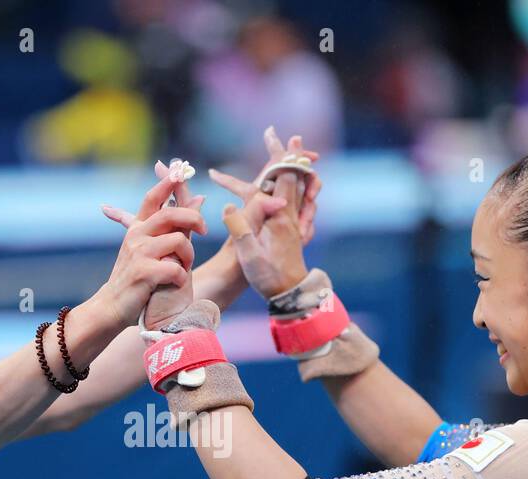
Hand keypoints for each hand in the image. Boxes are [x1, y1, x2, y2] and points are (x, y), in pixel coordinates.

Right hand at [94, 173, 206, 328]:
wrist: (113, 306)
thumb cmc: (138, 278)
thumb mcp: (154, 248)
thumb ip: (176, 225)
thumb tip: (198, 198)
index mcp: (138, 227)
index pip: (153, 197)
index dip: (167, 182)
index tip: (180, 170)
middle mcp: (137, 235)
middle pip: (170, 214)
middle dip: (193, 219)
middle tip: (205, 230)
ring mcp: (138, 252)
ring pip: (178, 241)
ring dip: (189, 256)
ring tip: (185, 269)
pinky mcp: (143, 271)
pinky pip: (175, 267)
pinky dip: (181, 277)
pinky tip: (175, 283)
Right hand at [210, 127, 322, 298]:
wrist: (291, 294)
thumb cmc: (268, 276)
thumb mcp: (248, 255)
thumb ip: (239, 228)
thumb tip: (226, 206)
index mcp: (279, 216)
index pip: (282, 176)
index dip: (278, 154)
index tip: (273, 134)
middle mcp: (291, 215)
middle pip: (294, 176)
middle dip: (288, 154)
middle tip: (283, 136)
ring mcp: (296, 222)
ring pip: (301, 187)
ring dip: (296, 169)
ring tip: (293, 154)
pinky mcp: (296, 231)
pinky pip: (301, 202)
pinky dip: (298, 188)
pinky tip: (294, 188)